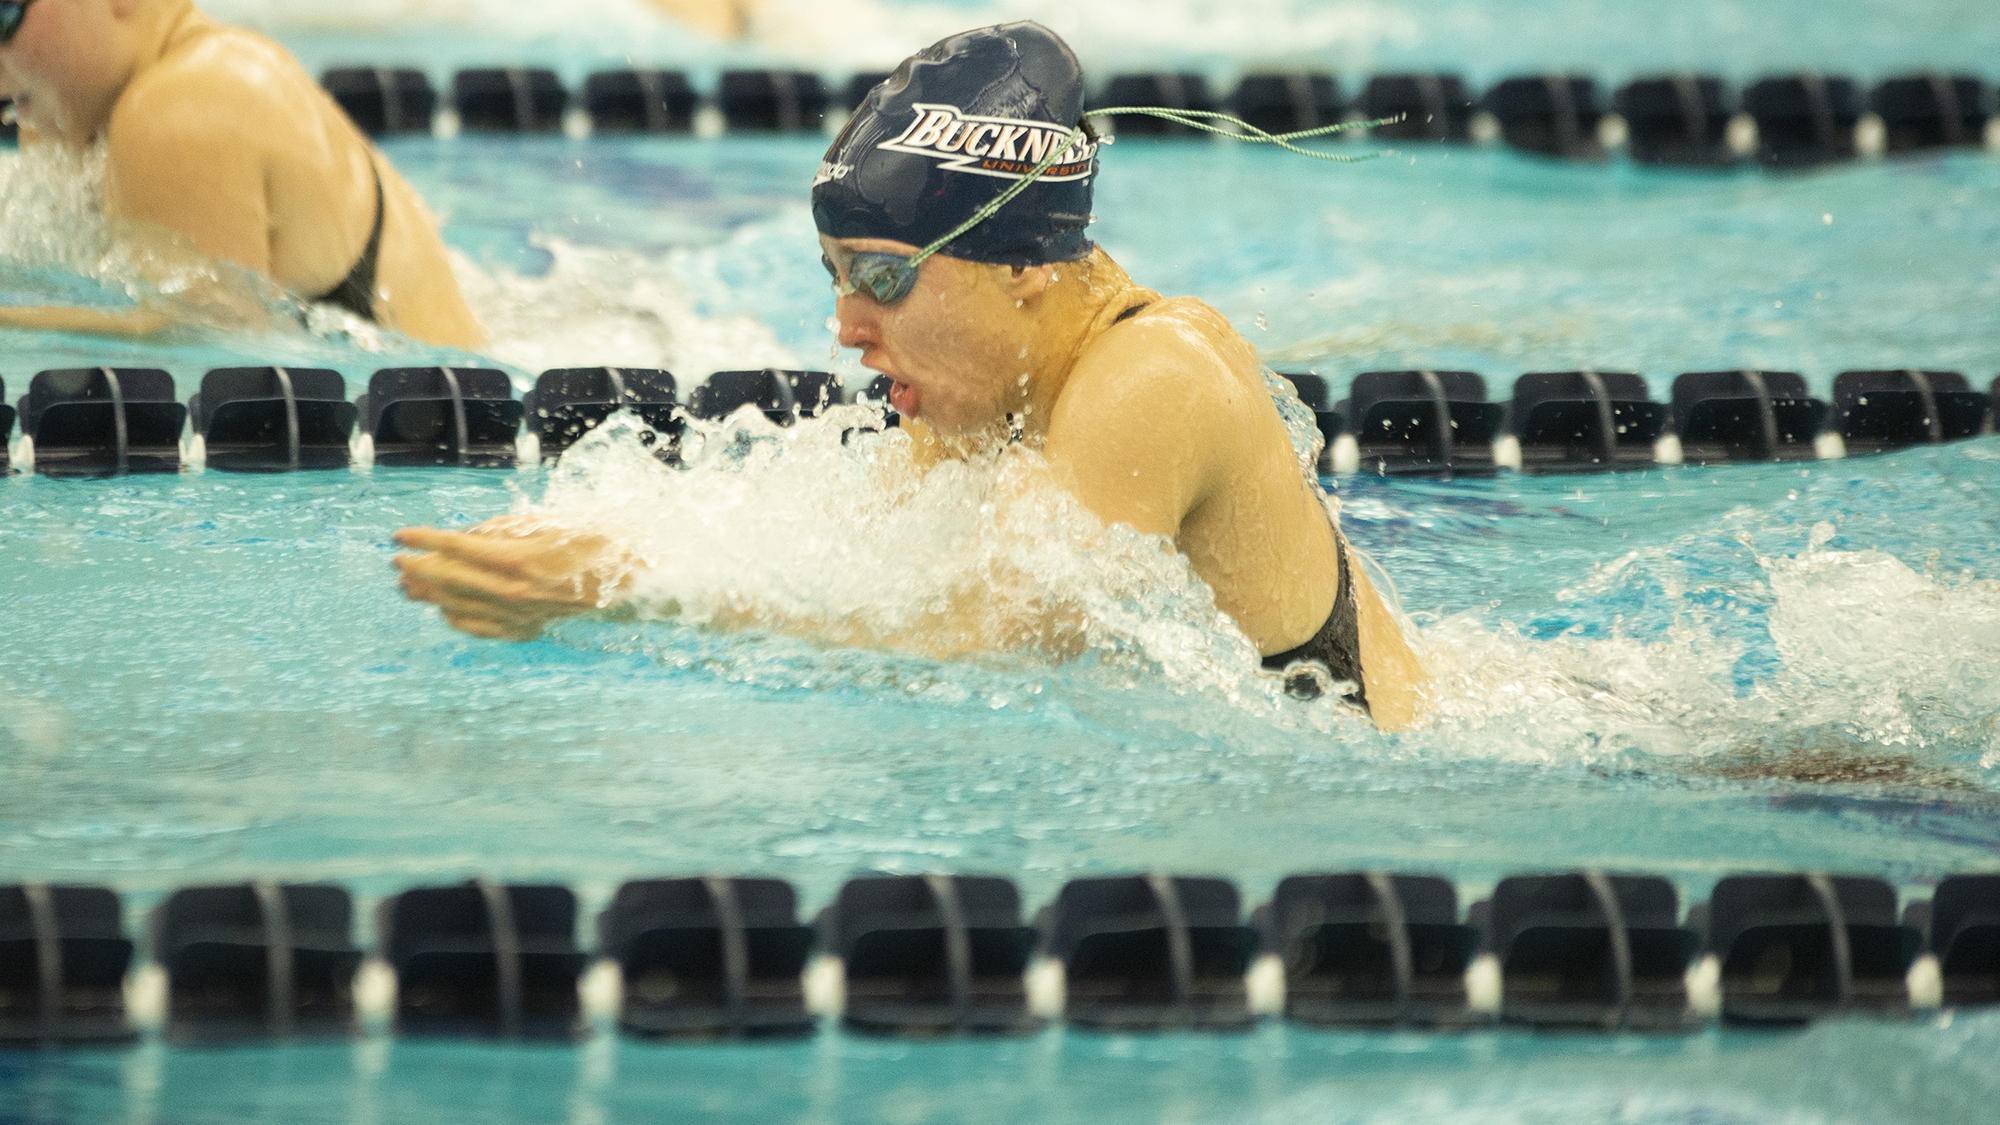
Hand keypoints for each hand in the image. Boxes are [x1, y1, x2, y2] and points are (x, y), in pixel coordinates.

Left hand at [393, 516, 630, 639]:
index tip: (400, 534)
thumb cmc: (589, 543)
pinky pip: (477, 627)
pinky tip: (443, 609)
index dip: (422, 539)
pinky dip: (454, 617)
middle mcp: (511, 589)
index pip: (454, 546)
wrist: (625, 583)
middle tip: (397, 560)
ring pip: (456, 605)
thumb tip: (464, 536)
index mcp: (517, 557)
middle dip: (416, 568)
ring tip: (407, 585)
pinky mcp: (523, 629)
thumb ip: (500, 529)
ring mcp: (516, 614)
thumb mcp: (545, 523)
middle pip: (448, 579)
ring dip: (427, 594)